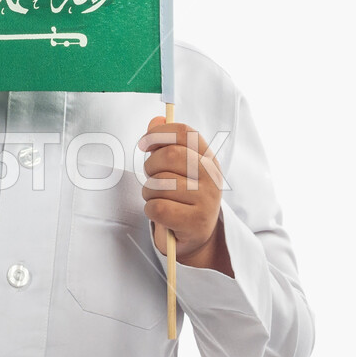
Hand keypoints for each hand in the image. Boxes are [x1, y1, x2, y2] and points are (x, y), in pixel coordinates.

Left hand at [138, 117, 230, 273]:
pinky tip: (160, 214)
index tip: (144, 144)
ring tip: (157, 198)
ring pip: (160, 184)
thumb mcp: (177, 169)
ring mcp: (206, 200)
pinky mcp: (195, 223)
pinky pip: (158, 208)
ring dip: (148, 192)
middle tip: (151, 177)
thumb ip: (166, 143)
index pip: (185, 133)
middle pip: (170, 155)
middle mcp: (211, 177)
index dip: (159, 134)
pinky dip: (151, 210)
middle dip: (150, 166)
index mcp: (208, 158)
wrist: (197, 237)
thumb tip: (156, 120)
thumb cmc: (183, 199)